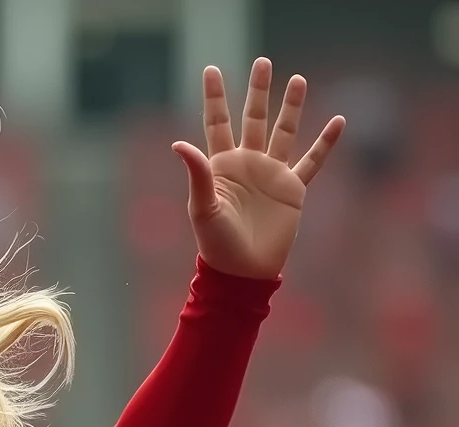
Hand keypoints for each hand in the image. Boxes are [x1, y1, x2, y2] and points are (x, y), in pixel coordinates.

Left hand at [172, 58, 343, 278]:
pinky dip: (326, 143)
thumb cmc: (217, 244)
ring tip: (298, 80)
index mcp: (222, 167)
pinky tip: (338, 121)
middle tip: (262, 62)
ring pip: (284, 132)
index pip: (217, 123)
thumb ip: (198, 174)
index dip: (215, 97)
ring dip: (291, 107)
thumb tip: (179, 144)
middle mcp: (248, 164)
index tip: (211, 69)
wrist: (243, 273)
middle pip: (253, 118)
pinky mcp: (292, 190)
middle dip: (258, 91)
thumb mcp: (204, 207)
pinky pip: (312, 162)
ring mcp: (271, 175)